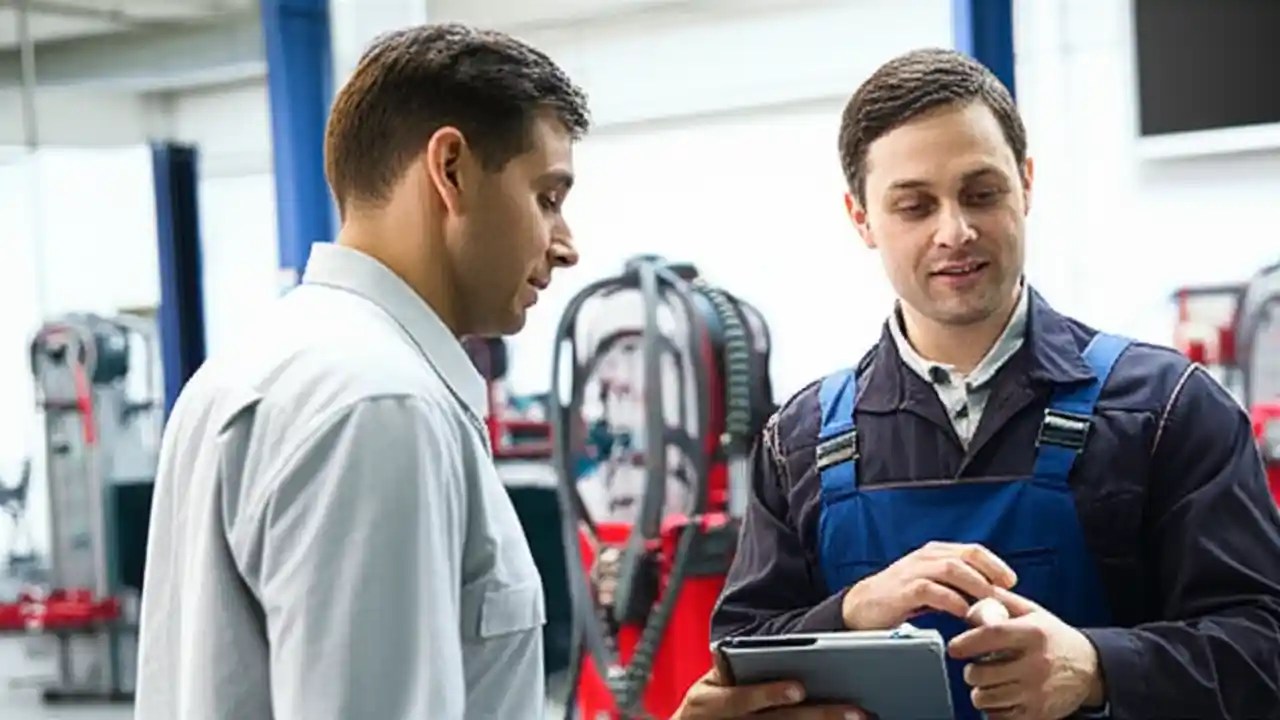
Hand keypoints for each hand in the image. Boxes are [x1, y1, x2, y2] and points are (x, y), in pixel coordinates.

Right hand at [671, 662, 866, 719]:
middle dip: (818, 715)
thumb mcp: (706, 685)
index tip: (799, 688)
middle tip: (853, 710)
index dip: (769, 694)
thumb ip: (725, 668)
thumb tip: (739, 650)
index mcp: (712, 703)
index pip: (742, 699)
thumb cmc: (705, 707)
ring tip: (856, 718)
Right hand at [840, 541, 1018, 629]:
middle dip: (990, 573)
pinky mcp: (902, 590)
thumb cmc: (901, 597)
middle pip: (965, 556)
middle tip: (1005, 592)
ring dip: (973, 585)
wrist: (862, 607)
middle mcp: (925, 557)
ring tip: (987, 601)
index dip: (994, 564)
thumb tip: (991, 596)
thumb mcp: (933, 586)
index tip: (1011, 581)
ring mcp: (912, 572)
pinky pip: (930, 590)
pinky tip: (961, 610)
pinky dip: (950, 599)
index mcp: (934, 553)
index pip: (972, 550)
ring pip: (950, 568)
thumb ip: (957, 586)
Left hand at [948, 588, 1105, 718]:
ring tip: (989, 682)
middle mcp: (1036, 665)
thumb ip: (1004, 601)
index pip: (991, 636)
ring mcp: (1037, 693)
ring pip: (985, 698)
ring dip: (980, 691)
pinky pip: (998, 716)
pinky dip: (993, 708)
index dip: (967, 642)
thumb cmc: (1055, 639)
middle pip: (982, 673)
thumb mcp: (1034, 613)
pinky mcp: (1038, 714)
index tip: (954, 647)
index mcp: (1034, 634)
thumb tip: (974, 590)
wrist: (1091, 669)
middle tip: (976, 667)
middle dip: (971, 670)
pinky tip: (1002, 695)